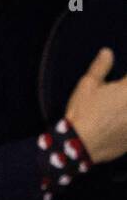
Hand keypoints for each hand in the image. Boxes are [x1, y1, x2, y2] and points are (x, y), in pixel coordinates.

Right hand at [65, 47, 126, 164]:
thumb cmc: (81, 114)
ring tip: (113, 112)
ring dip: (123, 109)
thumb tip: (107, 52)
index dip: (124, 81)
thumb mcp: (86, 86)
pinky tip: (117, 124)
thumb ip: (100, 67)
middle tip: (115, 98)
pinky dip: (125, 126)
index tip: (120, 82)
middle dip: (124, 93)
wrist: (77, 147)